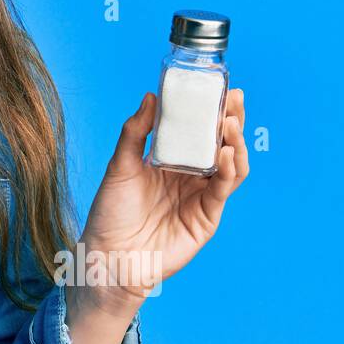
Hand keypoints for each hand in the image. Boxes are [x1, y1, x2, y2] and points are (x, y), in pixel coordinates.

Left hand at [79, 87, 249, 306]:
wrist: (108, 256)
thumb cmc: (110, 213)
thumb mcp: (120, 166)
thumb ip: (135, 132)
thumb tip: (150, 97)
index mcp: (170, 161)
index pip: (196, 130)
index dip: (209, 110)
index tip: (218, 87)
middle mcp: (189, 176)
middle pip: (219, 144)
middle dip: (230, 120)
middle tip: (233, 98)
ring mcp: (200, 196)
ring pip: (231, 164)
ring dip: (235, 141)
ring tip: (230, 122)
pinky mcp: (207, 217)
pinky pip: (224, 189)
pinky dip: (230, 169)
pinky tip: (227, 151)